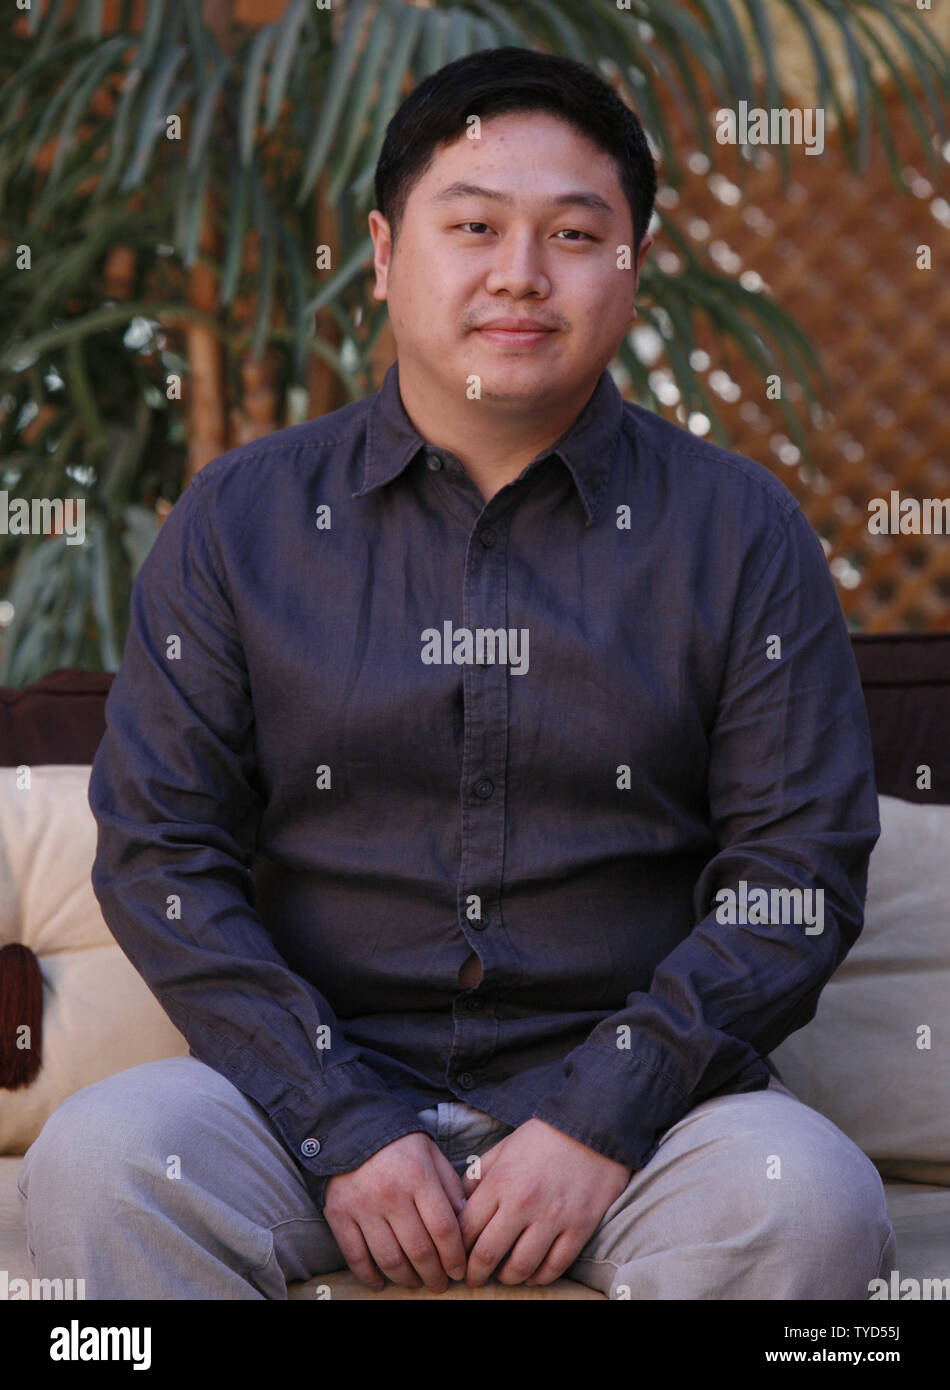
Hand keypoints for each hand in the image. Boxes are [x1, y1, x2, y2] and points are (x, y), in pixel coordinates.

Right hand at [323, 1131, 467, 1291]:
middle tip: (439, 1284)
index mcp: (418, 1177)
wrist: (352, 1127)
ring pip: (389, 1259)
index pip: (443, 1228)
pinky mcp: (339, 1214)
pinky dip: (368, 1276)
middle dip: (434, 1275)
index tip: (459, 1272)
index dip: (454, 1256)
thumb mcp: (432, 1154)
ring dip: (406, 1279)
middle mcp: (391, 1194)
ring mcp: (363, 1206)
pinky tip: (380, 1283)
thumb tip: (465, 1220)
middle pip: (419, 1250)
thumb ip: (450, 1186)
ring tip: (415, 1283)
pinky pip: (355, 1256)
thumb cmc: (399, 1143)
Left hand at [459, 1117, 631, 1287]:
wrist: (592, 1126)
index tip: (457, 1258)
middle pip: (488, 1255)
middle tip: (475, 1278)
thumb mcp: (503, 1148)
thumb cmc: (543, 1138)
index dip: (457, 1250)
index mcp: (500, 1181)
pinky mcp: (580, 1228)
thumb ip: (478, 1176)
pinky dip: (540, 1278)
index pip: (466, 1229)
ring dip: (507, 1278)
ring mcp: (553, 1217)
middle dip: (476, 1274)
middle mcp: (523, 1202)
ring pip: (521, 1268)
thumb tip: (458, 1204)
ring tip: (504, 1276)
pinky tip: (532, 1274)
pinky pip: (554, 1267)